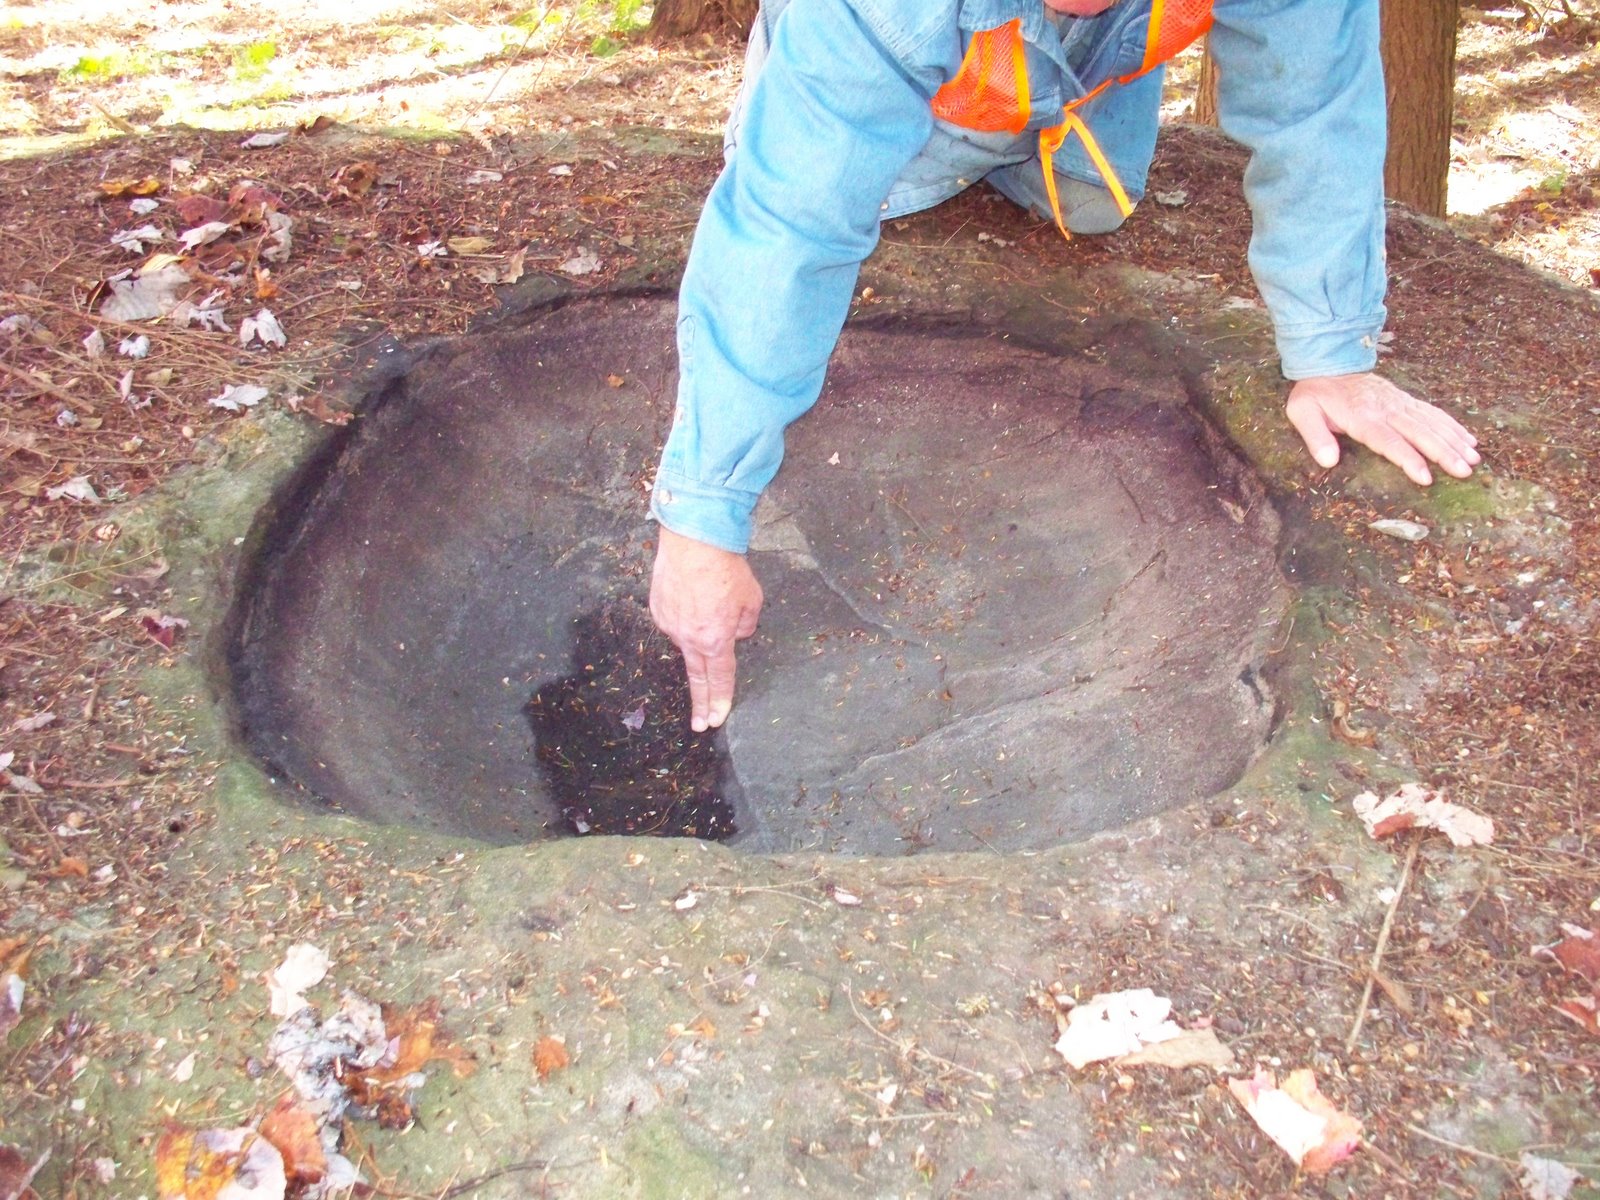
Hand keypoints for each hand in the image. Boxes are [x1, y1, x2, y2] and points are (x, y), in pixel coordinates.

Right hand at [649, 526, 763, 731]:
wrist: (694, 540)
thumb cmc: (726, 568)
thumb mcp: (752, 600)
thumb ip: (745, 625)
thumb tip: (736, 633)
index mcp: (715, 640)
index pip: (719, 679)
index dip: (719, 701)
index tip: (715, 720)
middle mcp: (688, 638)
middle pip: (697, 677)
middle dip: (700, 703)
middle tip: (700, 724)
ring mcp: (669, 624)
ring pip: (687, 639)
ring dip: (697, 633)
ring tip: (709, 603)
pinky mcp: (657, 609)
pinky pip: (674, 620)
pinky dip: (685, 614)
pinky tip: (692, 596)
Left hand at [1285, 373, 1479, 486]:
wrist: (1329, 363)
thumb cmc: (1315, 393)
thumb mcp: (1302, 412)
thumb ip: (1315, 436)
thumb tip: (1328, 461)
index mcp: (1362, 417)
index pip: (1389, 441)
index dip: (1408, 459)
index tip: (1426, 477)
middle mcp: (1386, 410)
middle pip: (1419, 433)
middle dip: (1444, 453)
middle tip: (1464, 471)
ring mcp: (1399, 404)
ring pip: (1432, 423)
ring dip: (1454, 442)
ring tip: (1473, 459)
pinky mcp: (1405, 401)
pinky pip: (1433, 413)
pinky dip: (1452, 426)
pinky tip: (1469, 440)